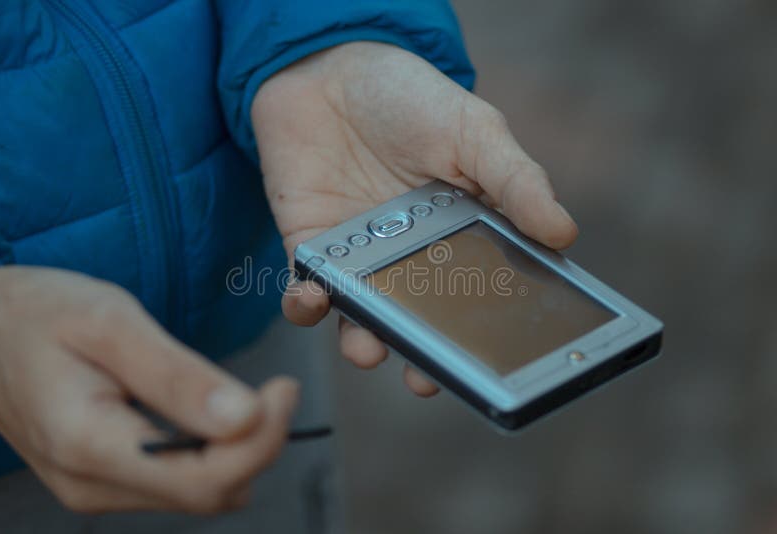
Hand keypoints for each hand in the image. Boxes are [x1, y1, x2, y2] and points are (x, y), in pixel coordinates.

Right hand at [0, 266, 297, 513]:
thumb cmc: (39, 314)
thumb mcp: (110, 323)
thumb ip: (177, 375)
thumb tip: (247, 417)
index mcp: (89, 443)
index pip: (204, 479)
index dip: (262, 440)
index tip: (285, 389)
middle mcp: (93, 484)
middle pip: (207, 493)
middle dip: (258, 445)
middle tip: (279, 390)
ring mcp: (96, 488)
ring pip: (198, 494)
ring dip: (240, 452)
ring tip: (255, 399)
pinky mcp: (103, 480)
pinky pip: (177, 484)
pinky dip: (213, 456)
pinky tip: (218, 418)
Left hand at [253, 42, 576, 396]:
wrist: (326, 65)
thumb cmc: (408, 96)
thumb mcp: (474, 131)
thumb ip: (515, 181)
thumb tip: (564, 234)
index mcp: (460, 235)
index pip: (481, 297)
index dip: (487, 335)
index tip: (496, 366)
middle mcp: (412, 257)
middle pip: (422, 324)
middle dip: (423, 360)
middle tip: (428, 379)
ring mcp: (360, 258)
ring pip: (363, 321)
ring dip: (365, 343)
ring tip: (370, 348)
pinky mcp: (311, 249)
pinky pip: (307, 295)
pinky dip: (306, 308)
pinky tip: (313, 300)